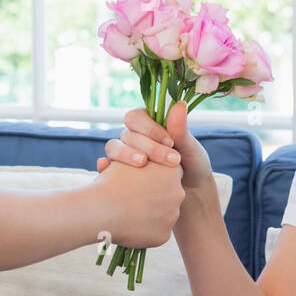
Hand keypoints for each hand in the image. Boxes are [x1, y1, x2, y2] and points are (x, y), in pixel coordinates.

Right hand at [95, 102, 214, 193]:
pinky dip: (104, 168)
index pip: (136, 118)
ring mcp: (124, 155)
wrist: (191, 191)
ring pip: (114, 148)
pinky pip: (106, 169)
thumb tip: (179, 104)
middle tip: (170, 160)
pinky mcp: (119, 173)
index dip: (150, 128)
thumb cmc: (191, 165)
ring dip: (126, 154)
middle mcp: (133, 137)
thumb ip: (181, 129)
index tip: (170, 142)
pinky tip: (108, 170)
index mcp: (148, 124)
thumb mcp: (190, 148)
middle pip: (127, 134)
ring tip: (143, 163)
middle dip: (148, 146)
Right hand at [98, 157, 185, 249]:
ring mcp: (172, 216)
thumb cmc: (111, 181)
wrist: (101, 209)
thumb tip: (141, 159)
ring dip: (152, 214)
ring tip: (130, 213)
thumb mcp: (127, 161)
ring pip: (165, 215)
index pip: (171, 173)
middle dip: (157, 196)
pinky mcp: (164, 235)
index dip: (155, 176)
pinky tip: (131, 226)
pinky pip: (157, 232)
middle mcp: (178, 193)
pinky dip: (147, 230)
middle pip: (171, 194)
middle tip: (136, 198)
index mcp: (171, 171)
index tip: (140, 180)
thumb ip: (141, 158)